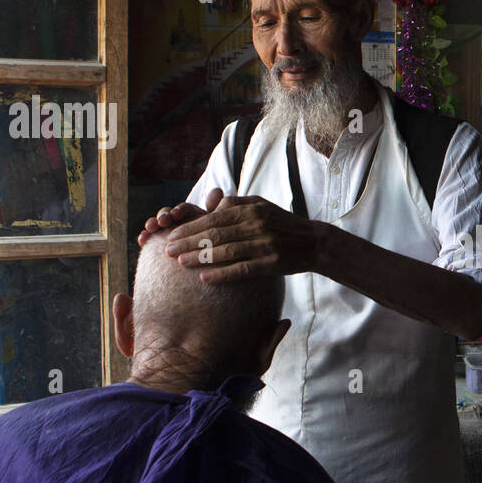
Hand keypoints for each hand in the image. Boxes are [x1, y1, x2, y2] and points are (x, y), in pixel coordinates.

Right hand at [137, 187, 223, 246]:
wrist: (206, 286)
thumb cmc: (218, 254)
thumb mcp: (219, 233)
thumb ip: (217, 214)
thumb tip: (216, 191)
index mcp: (196, 220)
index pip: (184, 210)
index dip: (178, 211)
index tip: (175, 216)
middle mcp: (182, 226)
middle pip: (169, 216)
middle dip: (164, 216)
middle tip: (162, 222)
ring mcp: (171, 237)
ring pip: (159, 226)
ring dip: (153, 224)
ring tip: (150, 229)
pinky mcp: (160, 247)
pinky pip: (151, 240)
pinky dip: (146, 237)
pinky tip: (142, 239)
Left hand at [164, 194, 323, 282]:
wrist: (314, 242)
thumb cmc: (283, 224)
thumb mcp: (261, 206)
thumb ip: (235, 204)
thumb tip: (209, 205)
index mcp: (251, 209)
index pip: (214, 218)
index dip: (190, 227)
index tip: (172, 235)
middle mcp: (256, 225)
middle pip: (215, 234)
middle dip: (188, 243)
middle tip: (167, 251)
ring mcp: (265, 245)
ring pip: (226, 252)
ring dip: (200, 258)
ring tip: (180, 263)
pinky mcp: (272, 264)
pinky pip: (242, 269)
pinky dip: (222, 274)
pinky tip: (204, 277)